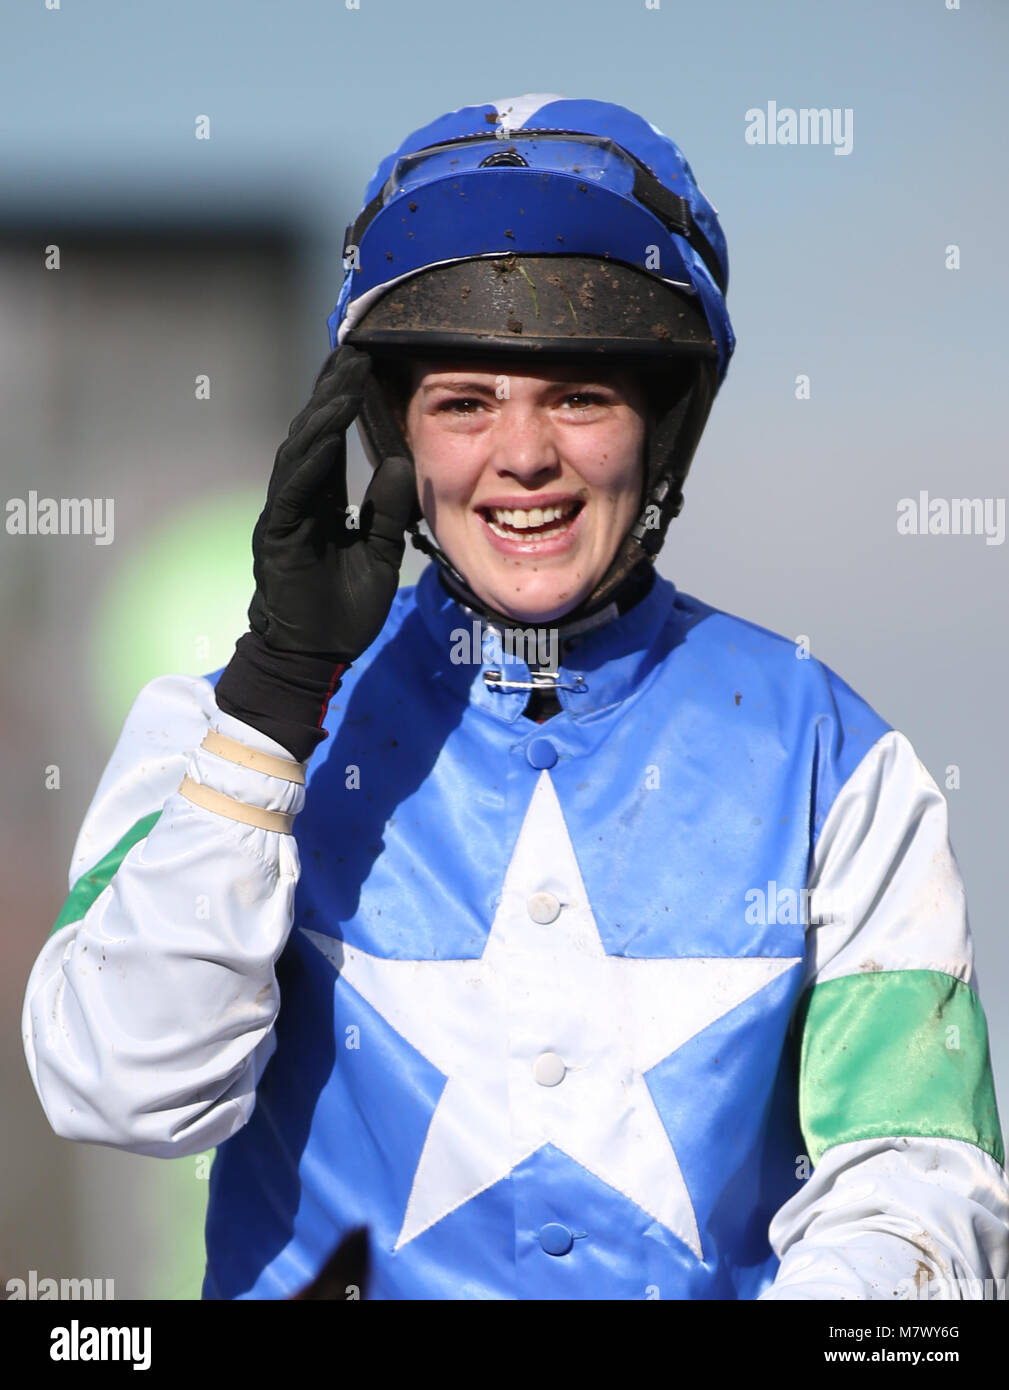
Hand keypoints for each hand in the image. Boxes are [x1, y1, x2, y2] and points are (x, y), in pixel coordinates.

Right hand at [247, 344, 416, 661]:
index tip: (362, 365)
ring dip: (321, 414)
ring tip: (344, 379)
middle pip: (311, 434)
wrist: (314, 658)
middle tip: (353, 351)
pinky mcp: (277, 536)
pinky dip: (308, 460)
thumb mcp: (379, 555)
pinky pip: (292, 490)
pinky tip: (324, 433)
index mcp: (319, 502)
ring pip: (300, 452)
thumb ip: (386, 512)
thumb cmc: (342, 612)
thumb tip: (396, 464)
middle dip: (330, 391)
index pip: (330, 442)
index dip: (343, 403)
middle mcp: (297, 501)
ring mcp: (283, 516)